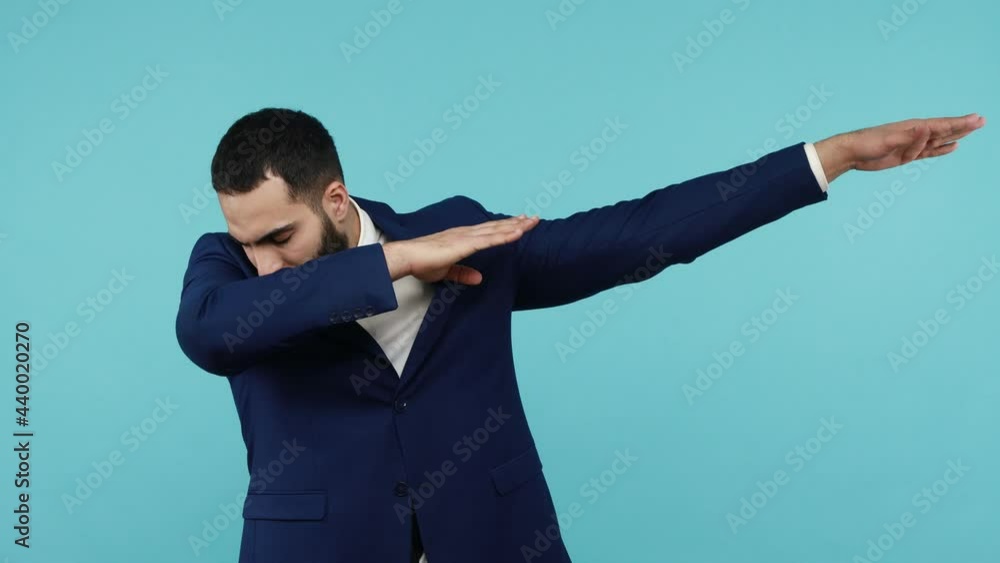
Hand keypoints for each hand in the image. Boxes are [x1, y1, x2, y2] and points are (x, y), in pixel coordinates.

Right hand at [382, 215, 539, 284]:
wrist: (407, 257)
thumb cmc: (421, 263)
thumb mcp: (446, 271)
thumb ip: (463, 273)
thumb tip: (479, 279)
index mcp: (462, 238)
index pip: (488, 231)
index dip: (504, 227)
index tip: (520, 223)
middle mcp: (466, 233)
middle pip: (496, 226)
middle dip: (516, 222)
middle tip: (533, 218)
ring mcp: (466, 237)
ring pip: (496, 230)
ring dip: (515, 226)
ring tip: (532, 222)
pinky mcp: (465, 244)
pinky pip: (490, 240)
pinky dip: (505, 236)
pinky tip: (517, 233)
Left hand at [814, 113, 985, 182]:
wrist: (851, 152)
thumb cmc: (867, 143)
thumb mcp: (887, 139)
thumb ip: (908, 135)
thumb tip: (925, 126)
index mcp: (912, 128)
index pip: (940, 125)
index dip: (959, 123)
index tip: (976, 119)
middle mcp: (915, 134)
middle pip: (944, 130)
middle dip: (962, 126)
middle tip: (981, 121)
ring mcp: (912, 145)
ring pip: (939, 140)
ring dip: (956, 135)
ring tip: (972, 129)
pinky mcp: (907, 155)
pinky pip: (929, 152)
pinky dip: (942, 149)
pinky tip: (952, 146)